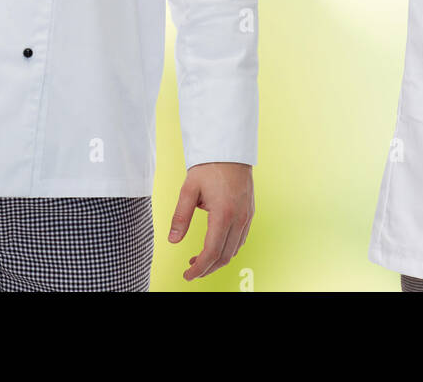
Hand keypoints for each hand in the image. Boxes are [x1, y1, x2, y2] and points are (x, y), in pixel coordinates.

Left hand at [167, 162, 253, 280]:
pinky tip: (216, 245)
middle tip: (191, 270)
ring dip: (218, 260)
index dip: (199, 269)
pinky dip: (229, 248)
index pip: (212, 253)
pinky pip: (241, 239)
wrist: (230, 148)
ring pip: (235, 250)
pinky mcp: (249, 212)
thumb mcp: (189, 189)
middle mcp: (239, 218)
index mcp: (223, 214)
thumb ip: (180, 217)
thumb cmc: (209, 166)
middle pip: (225, 256)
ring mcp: (247, 216)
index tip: (187, 275)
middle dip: (207, 268)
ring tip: (200, 259)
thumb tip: (172, 240)